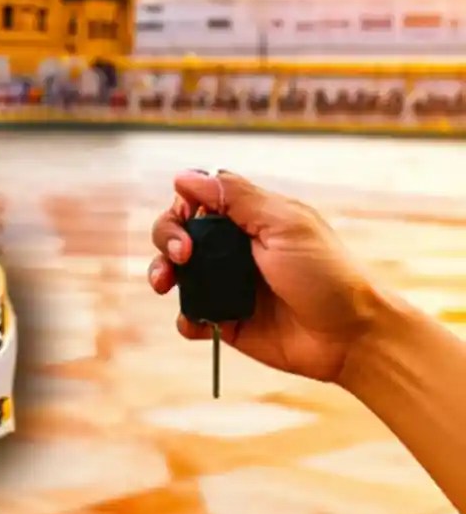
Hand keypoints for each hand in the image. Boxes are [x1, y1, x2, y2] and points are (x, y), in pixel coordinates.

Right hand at [148, 169, 380, 382]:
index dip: (182, 209)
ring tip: (166, 284)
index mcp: (249, 219)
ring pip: (176, 272)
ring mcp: (228, 284)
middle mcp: (234, 248)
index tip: (188, 226)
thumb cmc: (327, 274)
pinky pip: (190, 315)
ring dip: (161, 274)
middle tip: (181, 257)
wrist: (351, 336)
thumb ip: (236, 198)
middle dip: (167, 239)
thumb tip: (185, 176)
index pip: (198, 200)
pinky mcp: (225, 320)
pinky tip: (197, 320)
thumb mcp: (285, 225)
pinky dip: (185, 317)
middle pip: (179, 232)